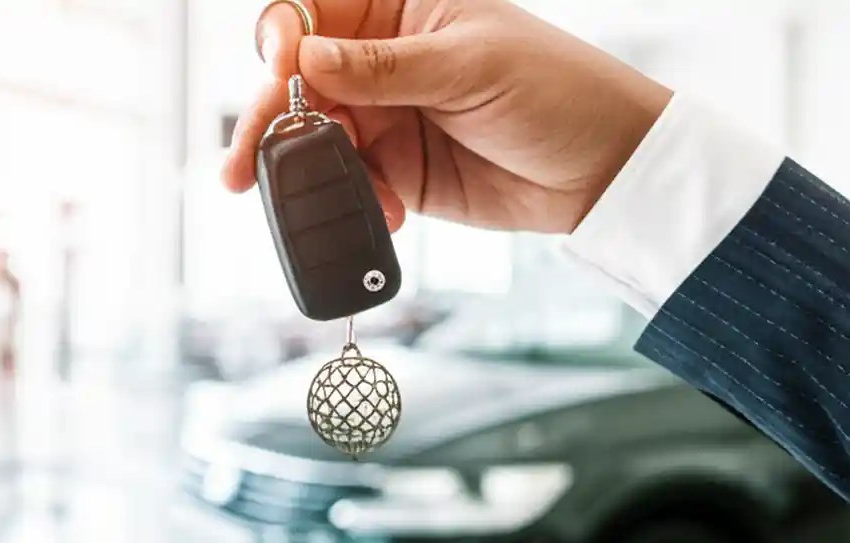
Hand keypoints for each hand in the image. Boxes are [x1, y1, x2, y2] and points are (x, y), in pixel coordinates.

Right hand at [223, 0, 673, 233]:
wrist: (606, 172)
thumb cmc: (558, 90)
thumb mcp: (470, 67)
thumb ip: (382, 68)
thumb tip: (304, 58)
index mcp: (400, 8)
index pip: (314, 8)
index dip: (284, 35)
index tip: (281, 67)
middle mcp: (381, 59)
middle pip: (296, 80)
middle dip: (267, 118)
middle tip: (244, 163)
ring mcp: (384, 116)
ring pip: (312, 138)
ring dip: (297, 171)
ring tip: (291, 200)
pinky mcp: (394, 171)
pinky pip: (348, 185)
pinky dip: (352, 203)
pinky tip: (381, 214)